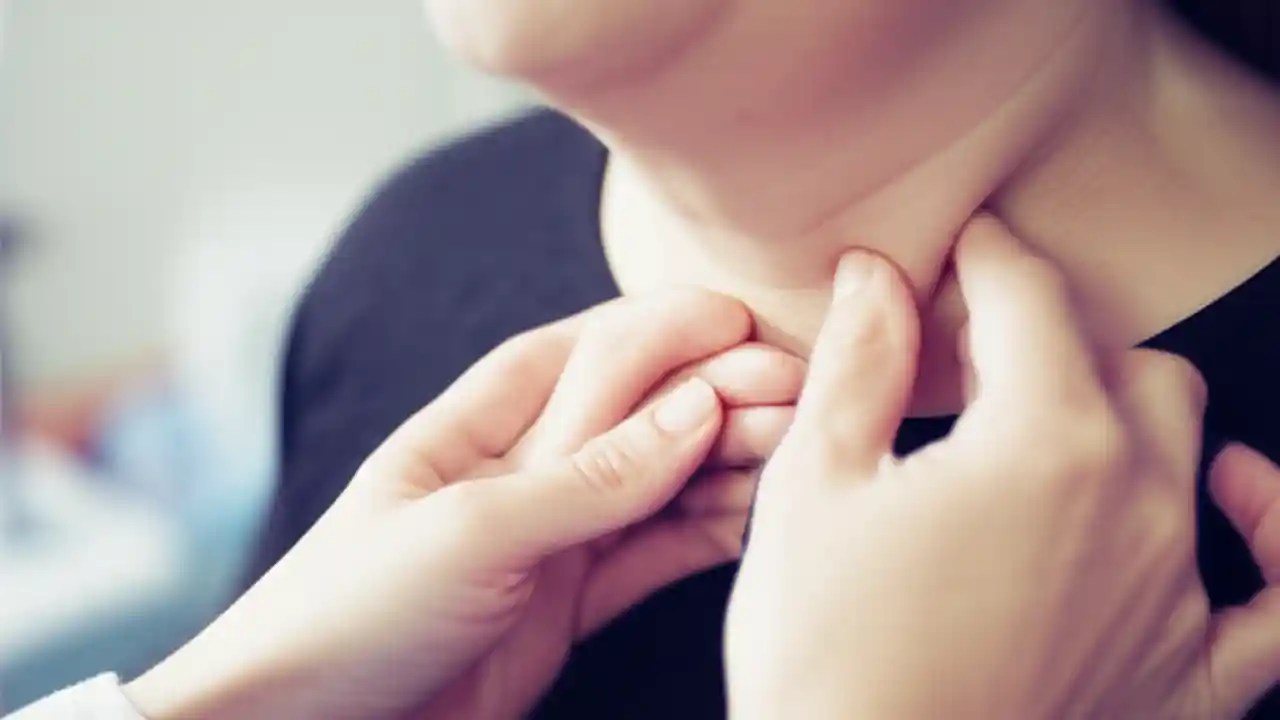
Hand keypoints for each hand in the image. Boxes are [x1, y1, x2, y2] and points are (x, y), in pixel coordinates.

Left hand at [126, 289, 801, 719]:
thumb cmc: (352, 610)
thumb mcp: (469, 531)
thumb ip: (588, 475)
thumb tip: (697, 406)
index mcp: (486, 417)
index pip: (598, 349)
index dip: (678, 332)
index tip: (755, 327)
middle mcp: (531, 462)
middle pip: (645, 409)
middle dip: (724, 392)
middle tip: (806, 391)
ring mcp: (559, 531)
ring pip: (665, 479)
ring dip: (732, 460)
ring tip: (804, 448)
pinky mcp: (575, 598)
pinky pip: (659, 552)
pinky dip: (713, 532)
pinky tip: (764, 514)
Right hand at [725, 216, 1279, 718]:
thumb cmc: (828, 660)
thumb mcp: (812, 491)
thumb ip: (858, 366)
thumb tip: (876, 275)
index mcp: (1041, 443)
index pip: (1031, 300)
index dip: (990, 257)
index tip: (966, 246)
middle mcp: (1136, 502)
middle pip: (1124, 363)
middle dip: (1057, 339)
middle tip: (985, 355)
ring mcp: (1177, 593)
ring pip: (1195, 447)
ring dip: (1129, 412)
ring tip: (1067, 417)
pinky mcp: (1193, 678)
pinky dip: (1274, 536)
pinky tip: (1243, 496)